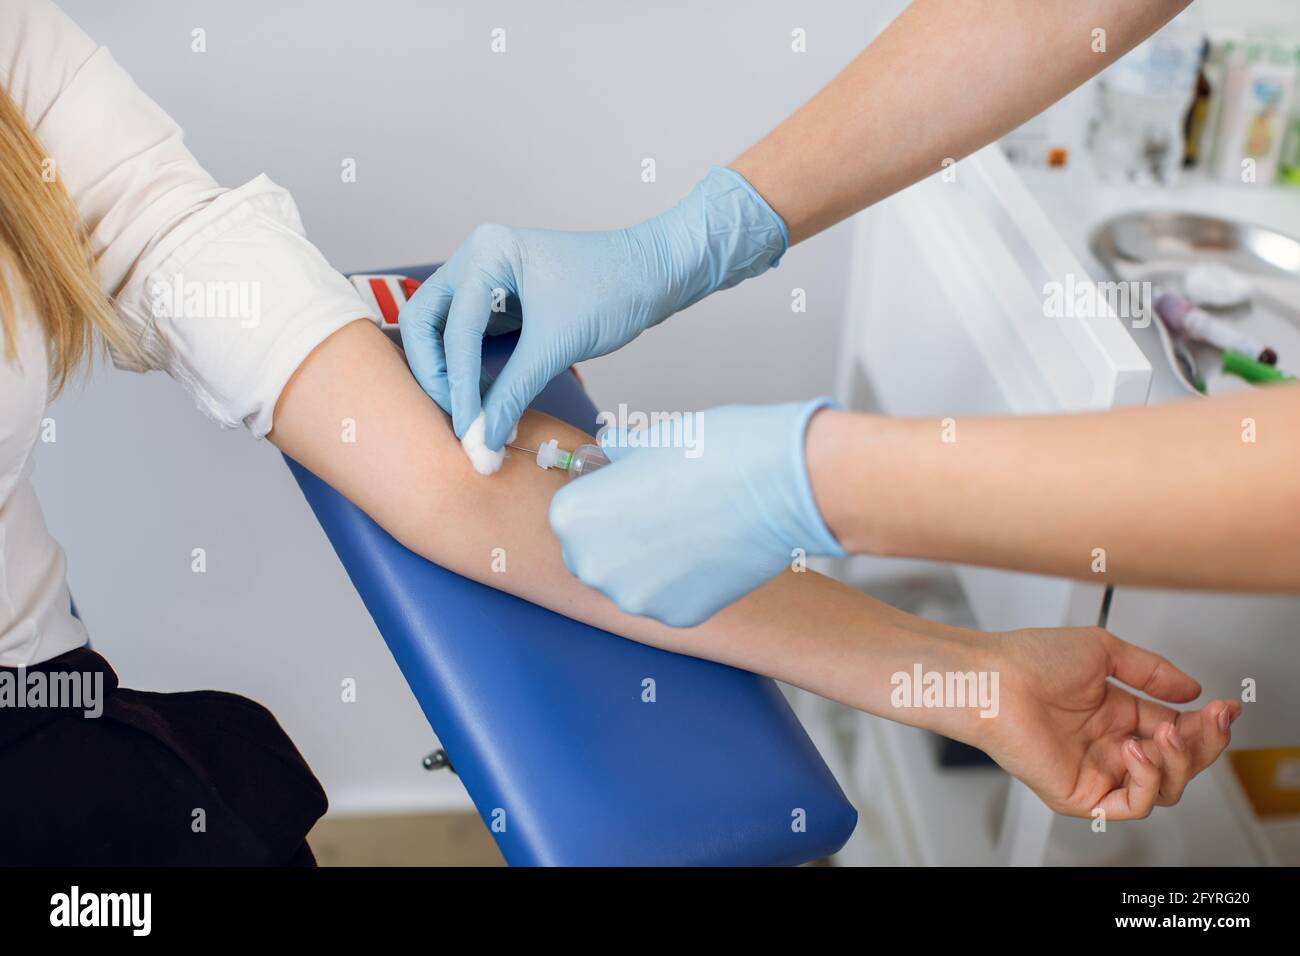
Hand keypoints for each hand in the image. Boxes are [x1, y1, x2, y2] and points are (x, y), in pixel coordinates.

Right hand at [399, 166, 787, 447]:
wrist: (657, 273)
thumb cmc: (614, 291)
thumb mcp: (559, 345)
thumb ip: (513, 394)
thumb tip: (481, 445)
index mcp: (486, 253)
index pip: (454, 330)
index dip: (459, 387)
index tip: (467, 433)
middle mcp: (475, 259)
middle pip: (424, 324)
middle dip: (438, 375)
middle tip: (458, 421)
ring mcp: (485, 279)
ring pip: (442, 333)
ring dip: (450, 374)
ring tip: (470, 417)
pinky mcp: (500, 302)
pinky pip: (468, 339)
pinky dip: (470, 370)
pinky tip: (485, 402)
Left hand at [549, 400, 844, 626]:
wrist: (780, 485)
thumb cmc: (715, 452)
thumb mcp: (652, 440)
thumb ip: (621, 455)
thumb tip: (613, 451)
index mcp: (574, 516)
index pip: (570, 516)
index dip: (601, 501)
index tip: (627, 492)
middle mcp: (593, 565)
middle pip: (593, 556)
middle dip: (617, 539)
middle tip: (659, 514)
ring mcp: (635, 599)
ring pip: (631, 583)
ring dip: (650, 565)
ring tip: (690, 530)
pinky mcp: (676, 618)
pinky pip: (668, 600)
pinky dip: (683, 583)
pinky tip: (709, 552)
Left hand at [973, 626, 1239, 819]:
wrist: (992, 677)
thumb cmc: (1028, 659)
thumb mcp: (1103, 650)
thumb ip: (1152, 671)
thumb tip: (1192, 690)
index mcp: (1115, 714)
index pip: (1176, 730)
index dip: (1206, 723)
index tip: (1226, 707)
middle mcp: (1107, 745)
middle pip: (1179, 764)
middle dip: (1204, 744)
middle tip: (1211, 721)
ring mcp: (1095, 772)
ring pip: (1165, 789)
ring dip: (1179, 762)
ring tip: (1167, 733)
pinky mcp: (1079, 795)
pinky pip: (1131, 806)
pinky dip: (1147, 782)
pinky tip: (1136, 751)